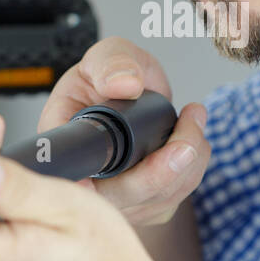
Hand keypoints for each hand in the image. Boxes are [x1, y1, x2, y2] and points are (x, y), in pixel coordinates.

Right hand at [39, 36, 209, 227]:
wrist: (131, 90)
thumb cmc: (109, 76)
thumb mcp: (106, 55)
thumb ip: (110, 64)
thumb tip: (124, 85)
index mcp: (66, 143)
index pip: (69, 178)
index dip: (89, 187)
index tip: (121, 166)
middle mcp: (85, 179)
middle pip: (121, 197)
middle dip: (161, 171)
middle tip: (186, 140)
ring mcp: (115, 198)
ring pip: (155, 200)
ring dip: (185, 163)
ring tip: (193, 117)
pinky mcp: (144, 204)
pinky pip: (174, 197)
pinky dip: (191, 168)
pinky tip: (192, 139)